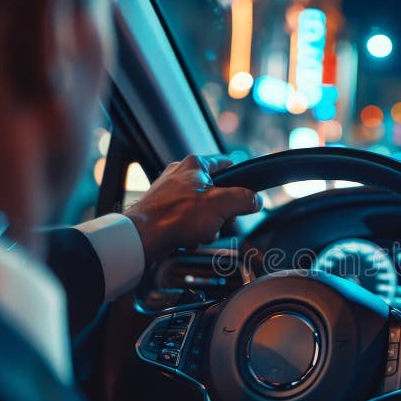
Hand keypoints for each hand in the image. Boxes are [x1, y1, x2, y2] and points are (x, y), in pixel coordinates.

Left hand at [125, 155, 259, 262]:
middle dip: (222, 210)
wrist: (144, 236)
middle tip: (222, 219)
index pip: (224, 162)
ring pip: (202, 209)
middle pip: (215, 191)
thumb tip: (256, 200)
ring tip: (201, 232)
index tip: (245, 182)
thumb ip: (244, 199)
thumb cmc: (176, 215)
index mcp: (194, 165)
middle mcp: (180, 175)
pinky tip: (189, 238)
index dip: (238, 174)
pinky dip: (192, 231)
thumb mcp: (221, 204)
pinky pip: (187, 221)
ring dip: (207, 225)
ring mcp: (170, 194)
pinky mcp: (163, 211)